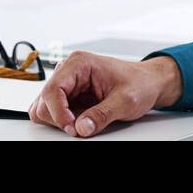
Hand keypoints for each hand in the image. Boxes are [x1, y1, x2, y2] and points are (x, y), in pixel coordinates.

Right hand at [29, 53, 182, 137]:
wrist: (148, 82)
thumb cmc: (139, 83)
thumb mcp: (125, 100)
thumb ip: (102, 114)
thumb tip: (82, 128)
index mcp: (79, 63)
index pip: (53, 89)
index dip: (58, 113)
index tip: (72, 128)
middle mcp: (69, 70)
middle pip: (44, 100)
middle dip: (58, 118)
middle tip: (79, 128)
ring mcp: (67, 82)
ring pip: (44, 107)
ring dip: (58, 120)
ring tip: (81, 123)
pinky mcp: (69, 95)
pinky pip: (53, 111)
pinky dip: (61, 120)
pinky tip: (78, 121)